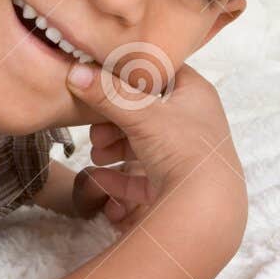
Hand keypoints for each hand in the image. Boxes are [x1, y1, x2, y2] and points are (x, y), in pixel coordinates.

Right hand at [64, 56, 246, 234]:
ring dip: (114, 146)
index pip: (162, 71)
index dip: (134, 70)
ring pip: (141, 143)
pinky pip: (141, 175)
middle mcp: (193, 121)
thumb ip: (106, 93)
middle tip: (94, 128)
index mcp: (195, 94)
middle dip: (113, 119)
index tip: (103, 74)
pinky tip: (98, 176)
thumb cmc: (183, 148)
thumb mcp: (141, 114)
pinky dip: (119, 175)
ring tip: (97, 154)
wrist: (205, 208)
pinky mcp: (175, 183)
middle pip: (144, 110)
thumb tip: (74, 71)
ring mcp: (185, 154)